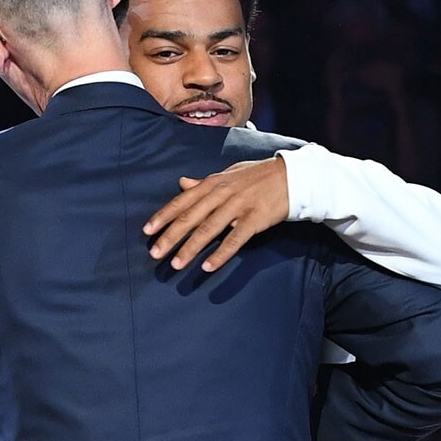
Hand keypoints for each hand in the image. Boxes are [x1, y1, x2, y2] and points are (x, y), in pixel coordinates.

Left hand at [144, 155, 289, 273]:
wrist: (293, 177)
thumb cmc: (258, 176)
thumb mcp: (229, 175)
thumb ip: (204, 183)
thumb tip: (182, 183)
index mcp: (214, 183)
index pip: (183, 201)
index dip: (164, 216)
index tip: (148, 231)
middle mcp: (222, 193)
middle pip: (191, 217)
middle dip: (171, 236)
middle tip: (155, 253)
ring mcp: (239, 206)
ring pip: (209, 229)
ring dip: (190, 248)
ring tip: (176, 264)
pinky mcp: (255, 219)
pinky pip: (235, 239)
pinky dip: (220, 253)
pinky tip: (208, 266)